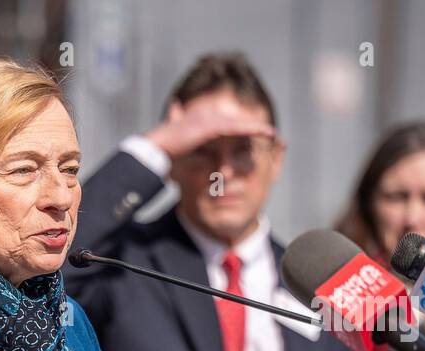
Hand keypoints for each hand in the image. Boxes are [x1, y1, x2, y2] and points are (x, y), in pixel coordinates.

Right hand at [144, 100, 276, 160]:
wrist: (153, 152)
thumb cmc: (165, 155)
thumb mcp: (186, 153)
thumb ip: (199, 153)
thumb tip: (209, 162)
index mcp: (199, 118)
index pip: (226, 122)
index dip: (242, 128)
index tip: (256, 133)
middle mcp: (205, 113)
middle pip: (235, 120)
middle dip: (253, 127)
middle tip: (270, 133)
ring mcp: (208, 117)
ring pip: (238, 123)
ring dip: (256, 128)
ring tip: (272, 133)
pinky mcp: (210, 126)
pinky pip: (236, 128)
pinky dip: (253, 130)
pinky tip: (266, 132)